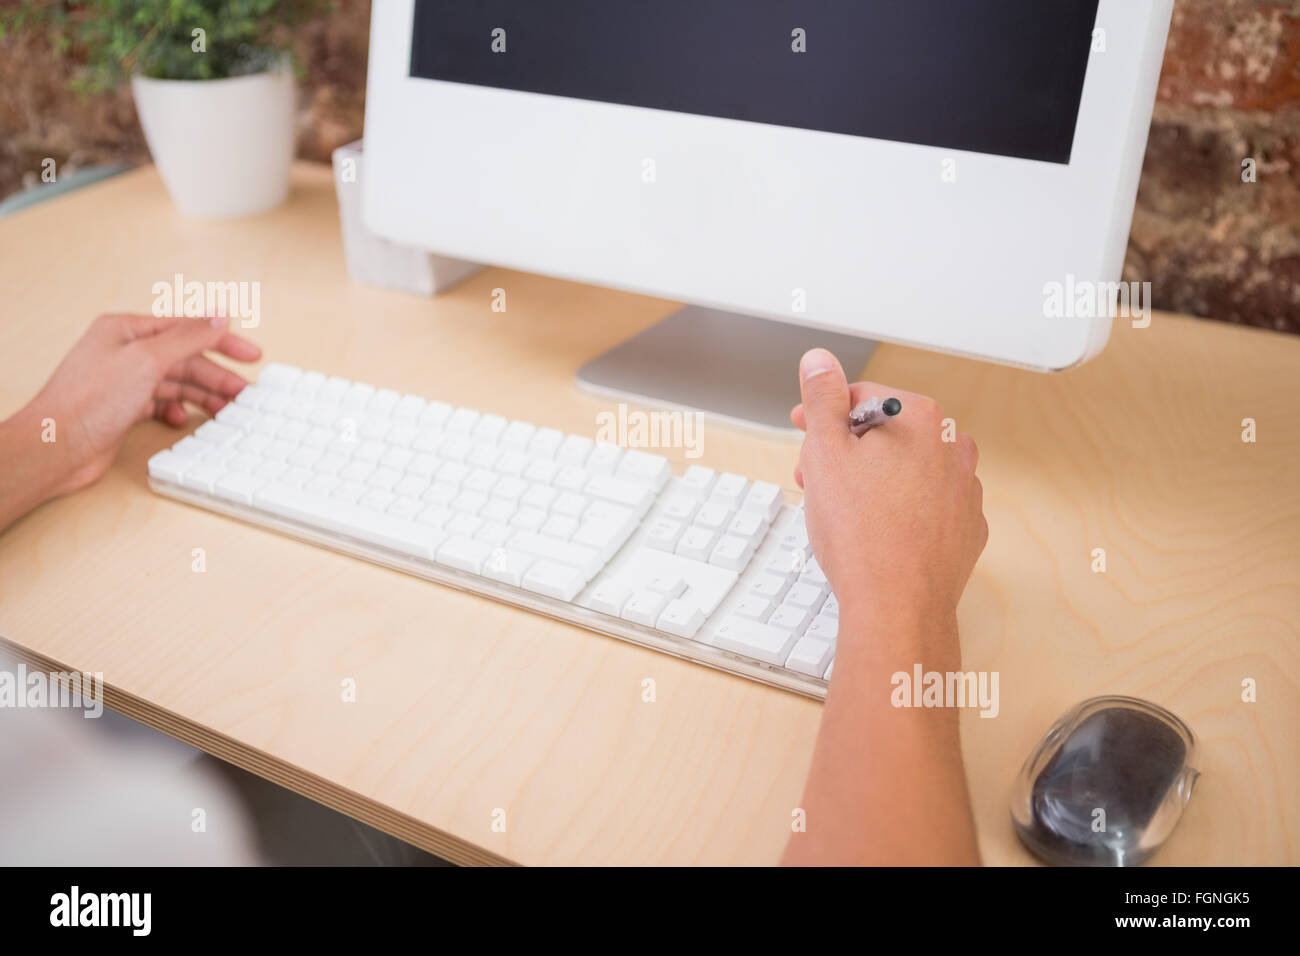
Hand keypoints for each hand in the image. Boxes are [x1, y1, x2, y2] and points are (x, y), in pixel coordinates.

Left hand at [2, 313, 259, 515]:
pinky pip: (161, 403)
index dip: (222, 340)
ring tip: (225, 409)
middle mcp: (125, 352)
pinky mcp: (123, 409)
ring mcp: (124, 381)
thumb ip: (188, 336)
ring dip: (202, 395)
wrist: (55, 447)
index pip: (186, 327)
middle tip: (244, 391)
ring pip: (176, 383)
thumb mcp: (147, 360)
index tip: (251, 354)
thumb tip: (219, 314)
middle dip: (216, 375)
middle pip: (185, 358)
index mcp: (126, 330)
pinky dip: (177, 410)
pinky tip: (182, 419)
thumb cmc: (88, 401)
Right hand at [789, 348, 986, 635]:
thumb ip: (822, 399)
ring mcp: (965, 489)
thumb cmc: (861, 535)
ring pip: (907, 469)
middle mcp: (952, 447)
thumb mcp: (824, 453)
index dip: (823, 415)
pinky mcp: (966, 527)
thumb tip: (820, 362)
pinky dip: (900, 510)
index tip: (802, 431)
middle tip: (815, 477)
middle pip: (886, 432)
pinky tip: (875, 531)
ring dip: (873, 479)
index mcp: (920, 418)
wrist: (897, 606)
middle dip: (846, 450)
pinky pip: (926, 505)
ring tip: (842, 510)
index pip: (861, 396)